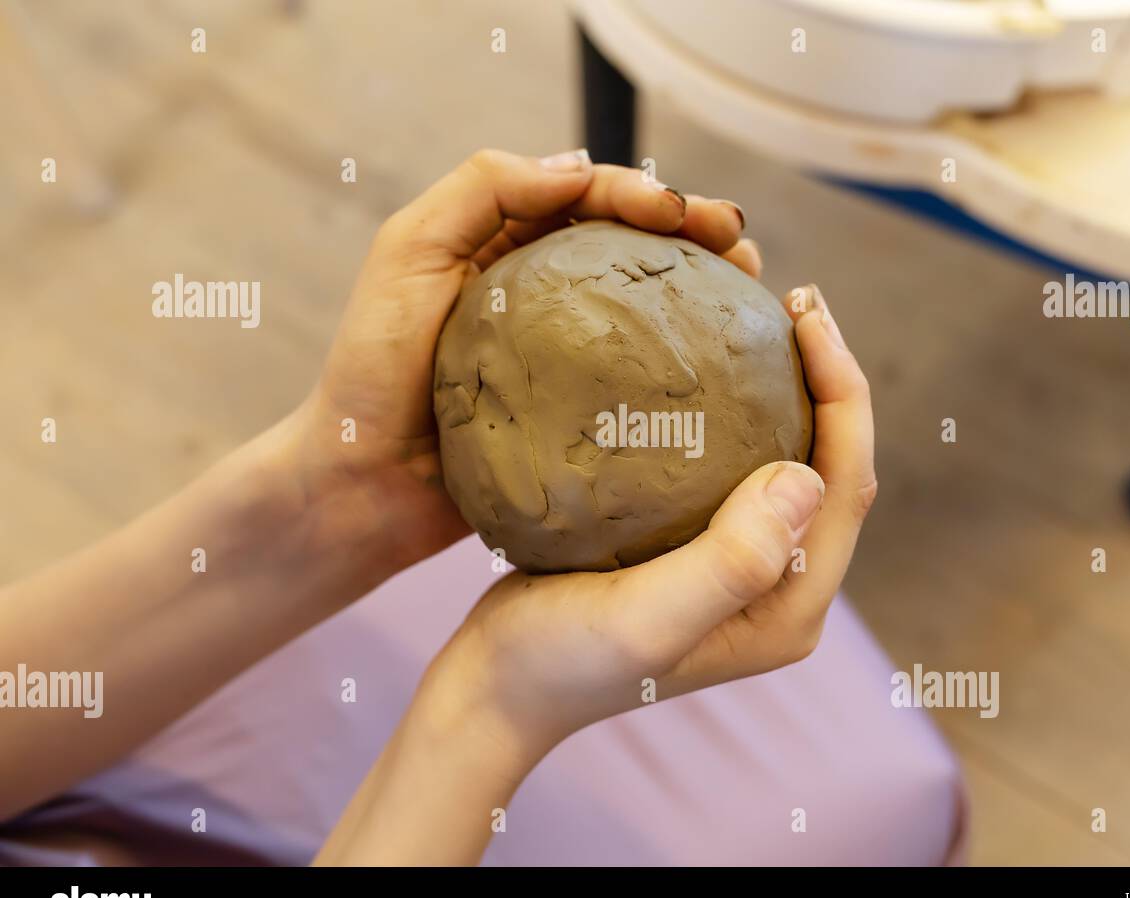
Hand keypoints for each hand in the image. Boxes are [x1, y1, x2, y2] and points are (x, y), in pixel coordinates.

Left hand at [282, 149, 759, 575]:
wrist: (362, 485)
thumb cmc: (372, 369)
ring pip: (648, 309)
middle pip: (632, 247)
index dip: (643, 194)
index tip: (685, 213)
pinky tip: (725, 365)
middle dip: (692, 233)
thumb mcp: (408, 253)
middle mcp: (545, 296)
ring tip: (751, 287)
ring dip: (703, 290)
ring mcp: (568, 357)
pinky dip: (686, 364)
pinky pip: (641, 381)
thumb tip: (577, 165)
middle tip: (738, 241)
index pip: (588, 199)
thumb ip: (481, 190)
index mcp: (506, 246)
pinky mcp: (581, 415)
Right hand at [418, 285, 875, 761]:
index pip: (847, 483)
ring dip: (790, 388)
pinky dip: (735, 408)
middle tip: (796, 300)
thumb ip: (732, 561)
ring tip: (761, 316)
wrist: (494, 687)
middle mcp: (781, 587)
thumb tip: (807, 478)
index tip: (808, 315)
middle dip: (831, 380)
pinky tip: (699, 363)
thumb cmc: (559, 660)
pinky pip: (737, 463)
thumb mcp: (643, 618)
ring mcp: (741, 567)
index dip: (845, 393)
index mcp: (789, 606)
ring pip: (789, 458)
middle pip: (833, 465)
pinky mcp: (699, 548)